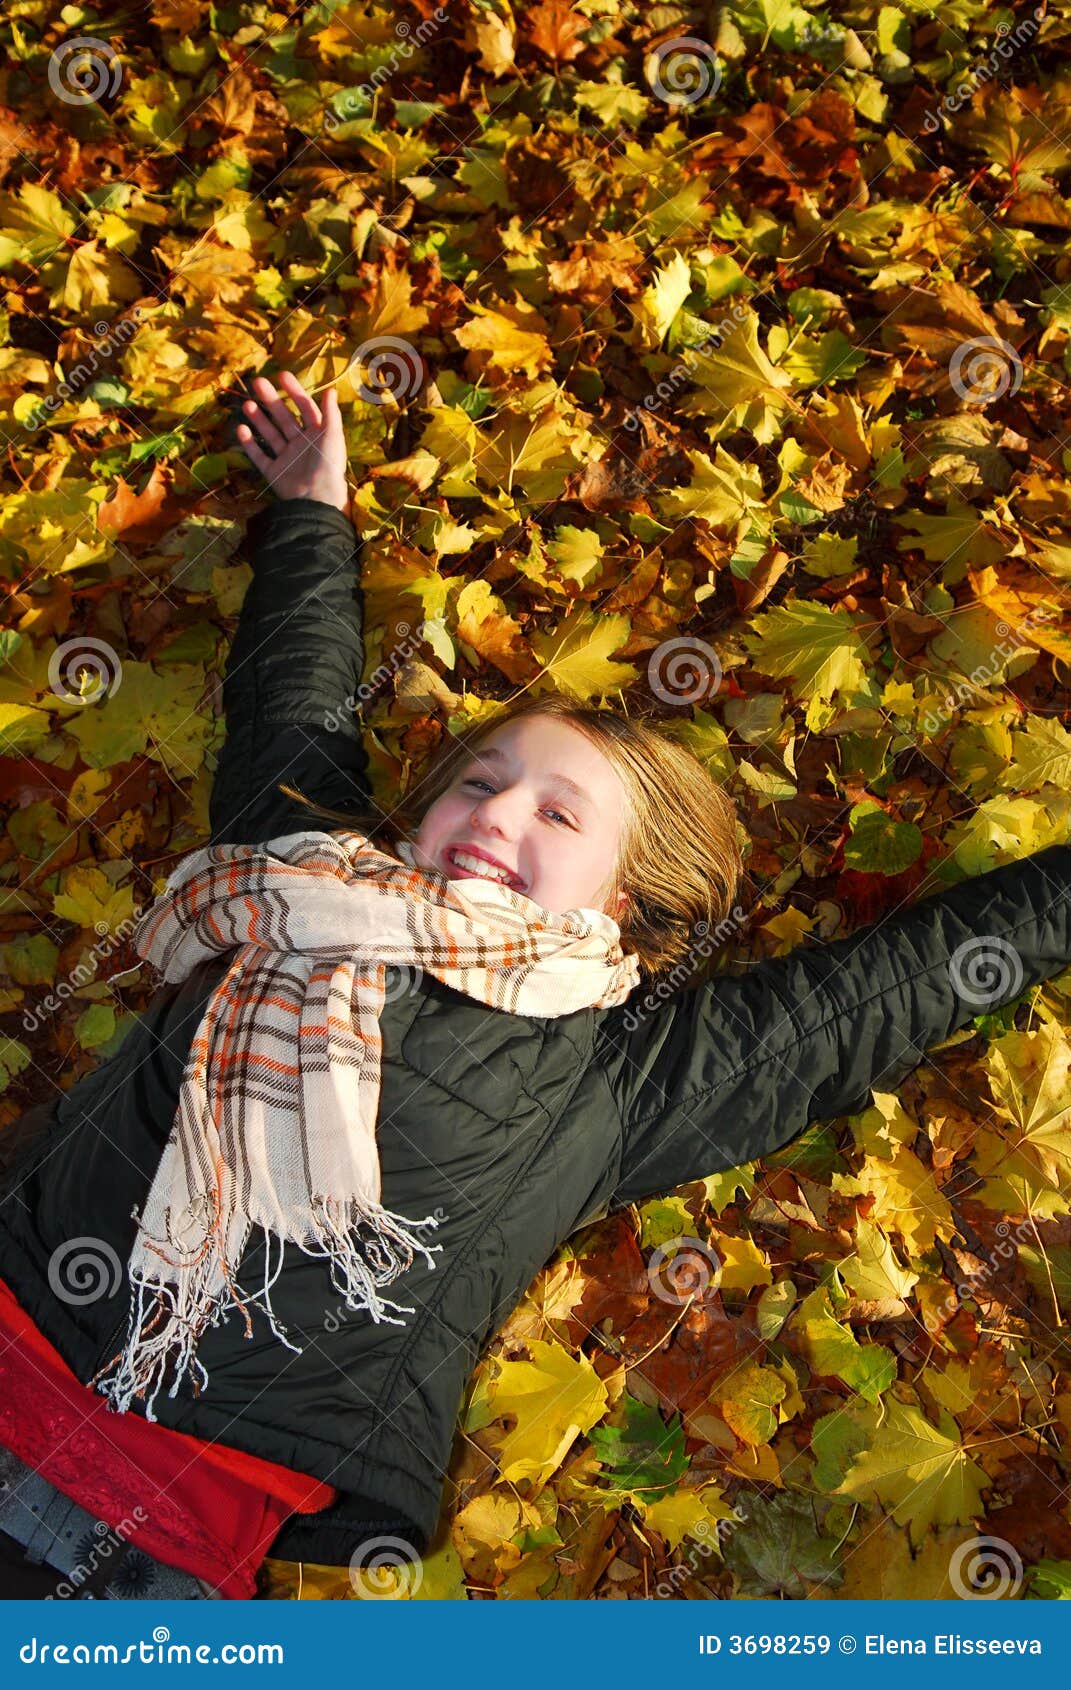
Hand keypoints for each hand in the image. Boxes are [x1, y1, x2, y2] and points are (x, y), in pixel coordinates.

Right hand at [234, 371, 349, 513]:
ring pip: (270, 434)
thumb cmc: (328, 466)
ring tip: (247, 404)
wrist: (317, 500)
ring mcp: (286, 458)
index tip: (281, 375)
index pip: (305, 408)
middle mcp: (301, 445)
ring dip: (259, 419)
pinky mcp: (274, 472)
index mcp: (317, 435)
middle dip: (271, 400)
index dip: (295, 392)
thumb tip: (330, 389)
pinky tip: (241, 429)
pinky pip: (259, 456)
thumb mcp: (332, 436)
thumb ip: (330, 413)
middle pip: (284, 418)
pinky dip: (250, 444)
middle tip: (257, 382)